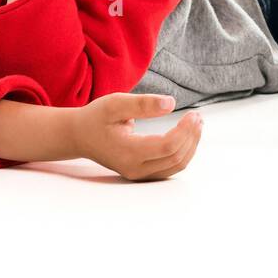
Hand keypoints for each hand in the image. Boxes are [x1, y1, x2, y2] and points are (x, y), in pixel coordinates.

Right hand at [69, 93, 203, 180]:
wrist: (79, 136)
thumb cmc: (96, 117)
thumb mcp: (115, 103)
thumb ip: (143, 104)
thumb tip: (171, 103)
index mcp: (128, 152)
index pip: (167, 146)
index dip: (185, 131)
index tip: (193, 114)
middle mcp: (135, 168)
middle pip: (175, 157)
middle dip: (191, 136)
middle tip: (198, 116)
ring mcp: (138, 174)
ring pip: (176, 166)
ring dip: (191, 145)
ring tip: (197, 125)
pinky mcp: (142, 173)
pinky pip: (170, 168)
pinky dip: (183, 152)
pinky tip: (188, 136)